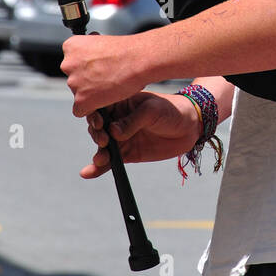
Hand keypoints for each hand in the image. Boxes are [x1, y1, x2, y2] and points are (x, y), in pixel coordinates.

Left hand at [61, 32, 149, 116]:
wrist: (138, 60)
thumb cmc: (126, 50)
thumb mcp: (101, 42)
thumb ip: (89, 52)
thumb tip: (89, 58)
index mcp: (70, 47)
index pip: (71, 63)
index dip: (86, 67)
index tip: (98, 68)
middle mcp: (68, 64)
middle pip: (74, 78)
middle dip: (87, 80)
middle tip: (105, 78)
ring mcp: (73, 83)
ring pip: (78, 94)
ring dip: (90, 93)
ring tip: (110, 86)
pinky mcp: (81, 100)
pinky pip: (80, 110)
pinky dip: (91, 108)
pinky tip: (104, 100)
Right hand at [81, 92, 201, 179]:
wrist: (189, 128)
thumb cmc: (170, 110)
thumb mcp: (152, 110)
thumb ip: (133, 120)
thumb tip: (113, 132)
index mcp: (119, 102)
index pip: (99, 106)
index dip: (94, 114)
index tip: (99, 122)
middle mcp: (116, 119)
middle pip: (97, 127)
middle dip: (97, 134)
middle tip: (105, 140)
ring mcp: (120, 137)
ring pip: (102, 145)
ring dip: (98, 151)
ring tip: (101, 158)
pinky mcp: (126, 154)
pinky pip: (109, 162)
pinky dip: (97, 168)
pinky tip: (87, 173)